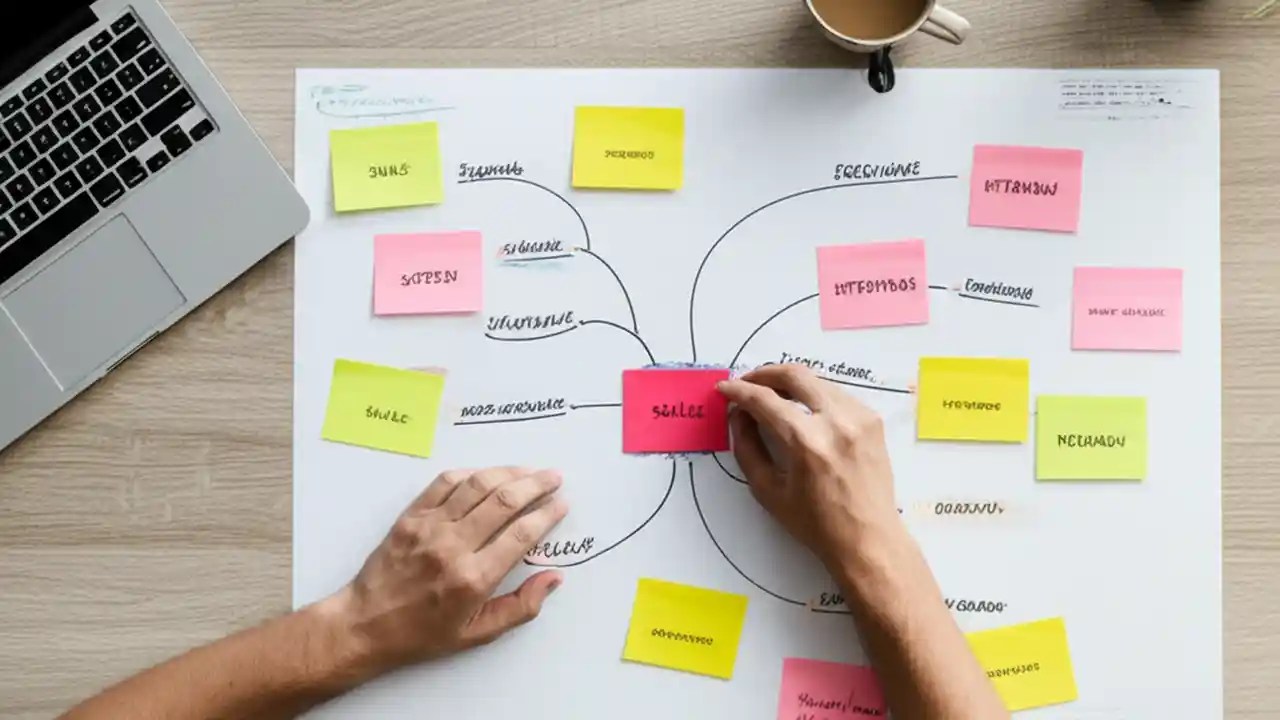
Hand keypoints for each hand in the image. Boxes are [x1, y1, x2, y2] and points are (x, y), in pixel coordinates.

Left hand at [326, 466, 567, 673]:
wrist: (364, 625)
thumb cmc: (422, 634)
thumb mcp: (477, 634)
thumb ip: (520, 607)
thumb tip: (553, 579)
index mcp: (472, 579)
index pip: (520, 535)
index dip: (546, 516)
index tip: (561, 505)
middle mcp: (452, 547)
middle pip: (504, 502)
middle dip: (535, 485)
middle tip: (554, 477)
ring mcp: (429, 527)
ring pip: (477, 486)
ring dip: (508, 473)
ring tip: (528, 470)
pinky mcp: (411, 517)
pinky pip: (445, 483)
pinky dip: (470, 474)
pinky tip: (487, 474)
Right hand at [717, 364, 901, 570]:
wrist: (868, 539)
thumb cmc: (815, 524)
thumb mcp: (768, 491)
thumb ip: (747, 448)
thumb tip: (739, 416)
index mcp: (807, 443)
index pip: (765, 400)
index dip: (739, 391)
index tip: (724, 389)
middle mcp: (836, 422)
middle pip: (794, 374)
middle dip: (764, 374)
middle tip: (747, 383)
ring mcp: (859, 417)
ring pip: (817, 380)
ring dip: (790, 383)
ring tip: (772, 396)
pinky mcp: (872, 420)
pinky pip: (837, 394)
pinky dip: (815, 395)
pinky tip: (804, 410)